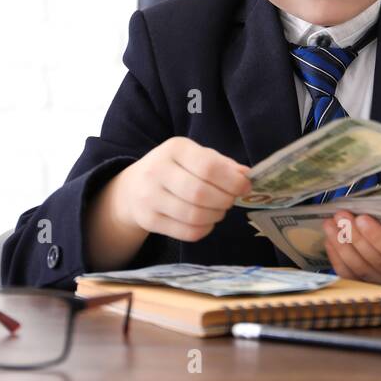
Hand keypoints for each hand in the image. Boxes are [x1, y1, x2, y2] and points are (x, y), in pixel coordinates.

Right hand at [115, 137, 250, 240]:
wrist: (133, 187)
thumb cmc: (174, 169)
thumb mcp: (195, 156)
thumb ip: (222, 164)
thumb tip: (246, 175)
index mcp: (175, 149)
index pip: (208, 167)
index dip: (232, 181)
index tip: (245, 187)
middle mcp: (158, 170)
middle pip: (201, 193)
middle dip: (224, 200)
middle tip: (231, 200)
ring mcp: (150, 197)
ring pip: (194, 215)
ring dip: (216, 216)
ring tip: (219, 210)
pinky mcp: (149, 220)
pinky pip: (186, 232)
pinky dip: (204, 229)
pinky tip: (207, 221)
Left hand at [320, 210, 380, 291]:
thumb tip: (369, 201)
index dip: (378, 237)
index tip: (362, 218)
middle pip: (376, 263)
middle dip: (354, 238)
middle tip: (340, 216)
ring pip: (362, 272)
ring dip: (342, 247)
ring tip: (330, 226)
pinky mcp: (378, 289)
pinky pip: (354, 279)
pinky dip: (339, 260)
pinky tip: (331, 242)